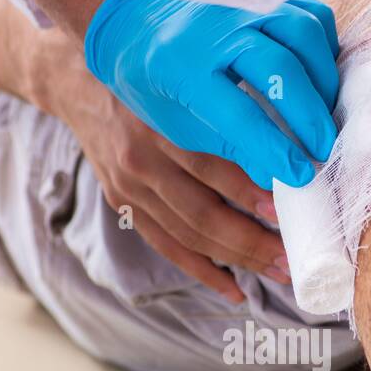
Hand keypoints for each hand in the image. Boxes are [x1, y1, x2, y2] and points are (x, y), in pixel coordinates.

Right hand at [37, 33, 290, 303]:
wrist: (79, 87)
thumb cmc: (148, 81)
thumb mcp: (182, 82)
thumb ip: (221, 112)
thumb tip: (284, 144)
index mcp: (157, 124)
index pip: (208, 165)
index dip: (246, 192)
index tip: (284, 210)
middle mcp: (140, 161)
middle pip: (201, 212)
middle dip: (250, 240)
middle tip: (290, 257)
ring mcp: (128, 189)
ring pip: (188, 236)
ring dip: (236, 259)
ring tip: (276, 271)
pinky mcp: (124, 206)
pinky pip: (167, 247)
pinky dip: (202, 270)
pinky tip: (235, 289)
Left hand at [83, 0, 338, 188]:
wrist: (132, 17)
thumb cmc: (153, 80)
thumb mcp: (177, 123)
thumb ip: (228, 147)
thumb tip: (276, 179)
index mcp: (183, 66)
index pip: (240, 113)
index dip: (275, 147)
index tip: (300, 174)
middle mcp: (215, 28)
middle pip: (280, 68)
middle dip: (310, 116)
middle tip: (323, 150)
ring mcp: (242, 2)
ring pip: (303, 34)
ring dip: (323, 81)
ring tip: (324, 117)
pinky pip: (311, 14)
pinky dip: (324, 48)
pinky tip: (320, 78)